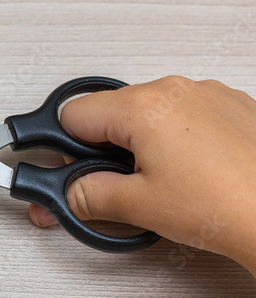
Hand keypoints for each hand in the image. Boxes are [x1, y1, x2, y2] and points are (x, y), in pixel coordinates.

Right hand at [28, 76, 255, 270]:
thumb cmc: (231, 206)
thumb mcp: (140, 207)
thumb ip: (89, 196)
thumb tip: (72, 192)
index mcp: (144, 106)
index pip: (72, 115)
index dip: (63, 149)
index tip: (65, 171)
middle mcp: (175, 90)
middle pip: (109, 113)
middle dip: (102, 151)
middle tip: (111, 187)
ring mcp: (209, 96)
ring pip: (148, 115)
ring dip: (140, 146)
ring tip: (159, 185)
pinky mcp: (235, 109)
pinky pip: (185, 117)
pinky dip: (176, 142)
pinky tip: (189, 176)